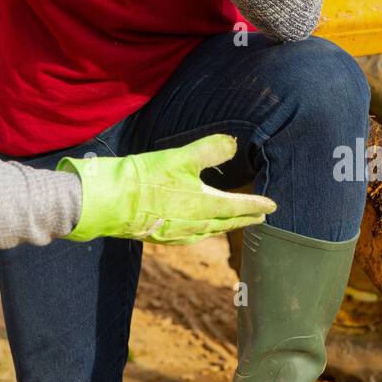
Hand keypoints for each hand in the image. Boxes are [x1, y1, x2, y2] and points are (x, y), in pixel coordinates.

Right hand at [56, 134, 275, 243]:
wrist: (109, 202)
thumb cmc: (145, 178)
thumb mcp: (180, 157)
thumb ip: (209, 151)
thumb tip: (234, 144)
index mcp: (203, 206)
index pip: (238, 207)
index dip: (256, 205)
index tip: (273, 207)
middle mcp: (193, 225)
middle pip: (226, 223)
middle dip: (245, 219)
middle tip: (261, 218)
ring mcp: (175, 234)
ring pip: (208, 232)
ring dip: (224, 226)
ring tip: (232, 223)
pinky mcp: (159, 236)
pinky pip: (190, 237)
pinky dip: (202, 232)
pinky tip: (196, 229)